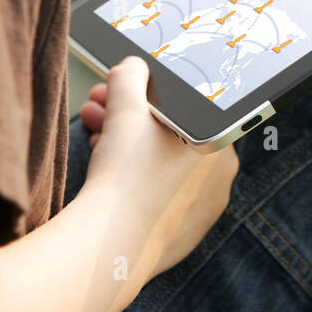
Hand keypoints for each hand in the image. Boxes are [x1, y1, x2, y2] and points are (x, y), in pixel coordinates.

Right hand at [81, 58, 239, 281]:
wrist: (110, 245)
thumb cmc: (127, 172)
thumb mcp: (126, 109)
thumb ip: (130, 77)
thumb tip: (132, 66)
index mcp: (220, 145)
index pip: (183, 108)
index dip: (146, 94)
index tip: (117, 91)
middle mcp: (219, 181)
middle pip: (169, 136)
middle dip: (128, 117)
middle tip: (97, 107)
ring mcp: (201, 213)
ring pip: (161, 167)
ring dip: (125, 145)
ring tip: (91, 134)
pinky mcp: (179, 238)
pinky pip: (157, 198)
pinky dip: (132, 181)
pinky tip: (104, 171)